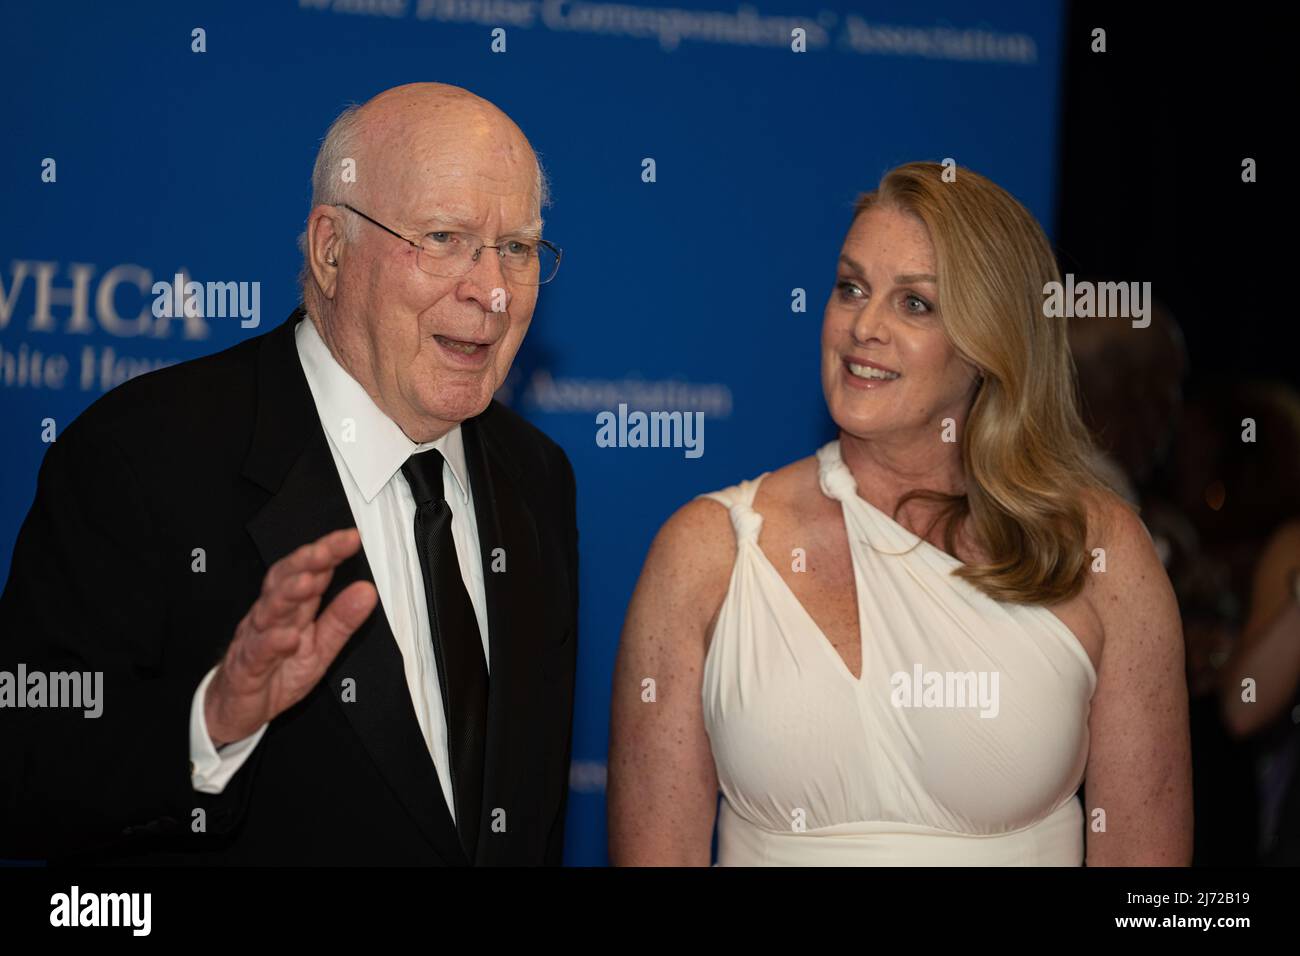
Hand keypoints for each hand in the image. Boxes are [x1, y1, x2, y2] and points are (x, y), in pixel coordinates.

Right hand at [205, 528, 377, 746]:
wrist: (236, 709)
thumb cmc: (277, 672)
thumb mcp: (320, 648)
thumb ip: (341, 619)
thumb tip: (367, 591)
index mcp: (291, 608)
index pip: (308, 570)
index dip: (328, 552)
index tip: (351, 538)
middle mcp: (270, 616)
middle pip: (284, 581)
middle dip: (306, 562)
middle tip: (327, 550)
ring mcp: (255, 639)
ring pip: (268, 611)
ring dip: (288, 594)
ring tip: (309, 582)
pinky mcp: (246, 668)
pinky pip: (258, 653)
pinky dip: (273, 643)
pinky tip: (288, 637)